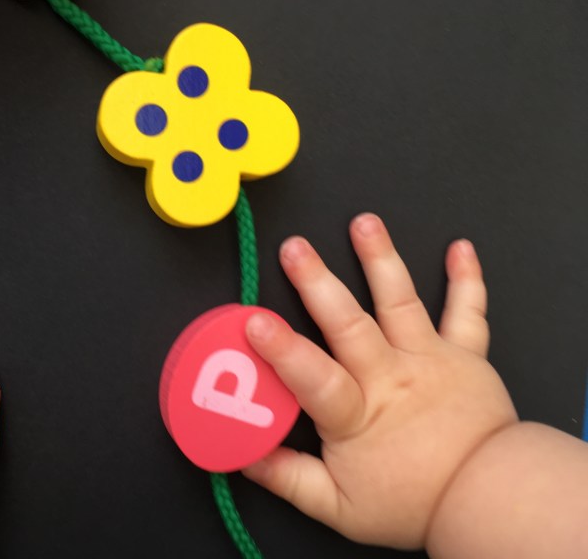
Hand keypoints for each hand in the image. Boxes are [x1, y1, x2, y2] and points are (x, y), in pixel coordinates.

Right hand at [243, 213, 517, 548]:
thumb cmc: (413, 501)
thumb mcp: (338, 507)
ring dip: (380, 259)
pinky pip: (467, 312)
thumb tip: (244, 455)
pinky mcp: (463, 354)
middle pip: (350, 324)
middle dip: (318, 283)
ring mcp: (429, 358)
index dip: (282, 349)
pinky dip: (466, 278)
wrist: (486, 499)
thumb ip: (287, 478)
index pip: (313, 377)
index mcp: (357, 414)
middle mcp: (390, 376)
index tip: (253, 321)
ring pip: (400, 302)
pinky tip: (461, 247)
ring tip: (364, 222)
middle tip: (294, 248)